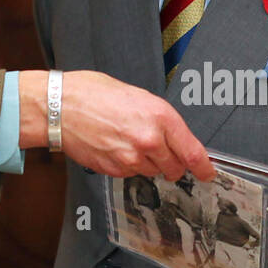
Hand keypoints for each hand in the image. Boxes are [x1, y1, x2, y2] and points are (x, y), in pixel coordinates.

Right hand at [58, 70, 213, 181]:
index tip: (208, 172)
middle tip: (159, 150)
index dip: (204, 167)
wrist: (59, 106)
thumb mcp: (138, 97)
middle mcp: (149, 140)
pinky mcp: (114, 169)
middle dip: (172, 163)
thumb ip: (160, 119)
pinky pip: (131, 173)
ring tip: (127, 140)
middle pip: (175, 167)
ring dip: (148, 162)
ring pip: (152, 171)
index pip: (192, 152)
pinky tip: (115, 146)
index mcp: (160, 117)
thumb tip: (173, 137)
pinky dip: (128, 165)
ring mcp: (131, 158)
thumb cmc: (93, 94)